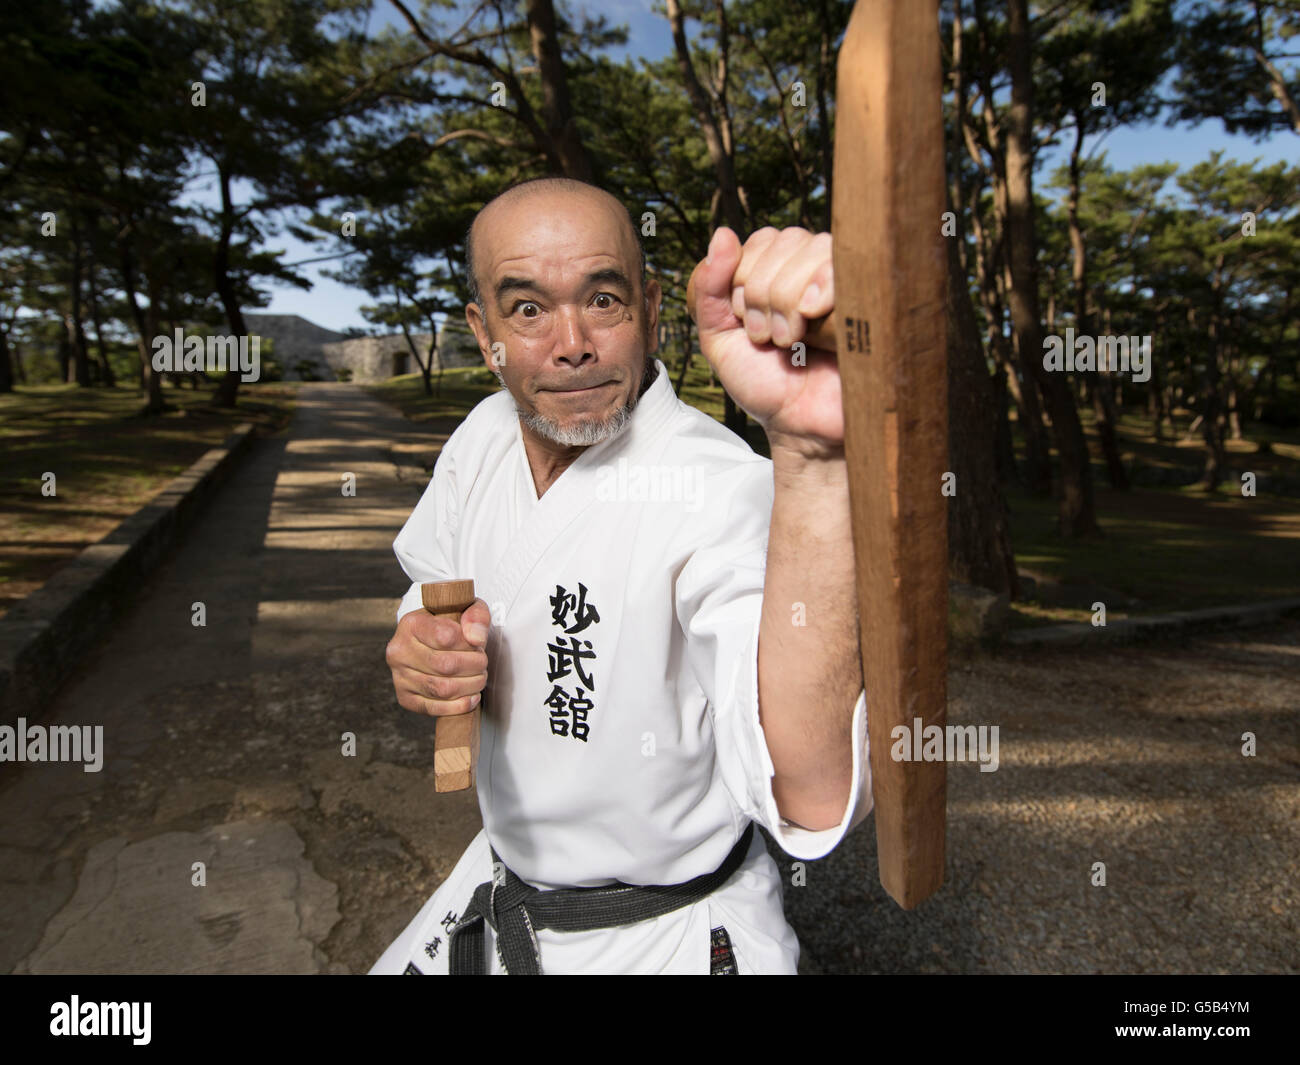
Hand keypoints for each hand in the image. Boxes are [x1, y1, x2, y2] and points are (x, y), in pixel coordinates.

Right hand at [386, 597, 489, 715]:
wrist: (428, 642)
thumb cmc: (449, 625)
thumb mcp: (466, 609)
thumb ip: (476, 616)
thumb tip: (476, 639)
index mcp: (411, 624)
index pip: (445, 636)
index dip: (469, 644)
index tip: (477, 645)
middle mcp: (399, 651)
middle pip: (445, 666)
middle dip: (474, 667)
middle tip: (482, 663)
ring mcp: (399, 676)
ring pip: (442, 689)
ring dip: (470, 686)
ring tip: (478, 678)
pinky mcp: (405, 698)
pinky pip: (434, 708)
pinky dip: (459, 706)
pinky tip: (471, 696)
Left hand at [689, 226, 842, 458]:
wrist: (803, 427)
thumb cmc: (766, 385)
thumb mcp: (719, 339)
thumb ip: (708, 289)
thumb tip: (722, 234)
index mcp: (779, 272)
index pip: (762, 239)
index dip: (746, 279)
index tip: (748, 326)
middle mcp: (813, 270)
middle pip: (787, 240)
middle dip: (765, 292)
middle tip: (770, 338)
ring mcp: (845, 280)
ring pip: (814, 247)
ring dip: (790, 297)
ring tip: (792, 339)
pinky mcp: (870, 295)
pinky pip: (847, 262)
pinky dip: (823, 286)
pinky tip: (815, 315)